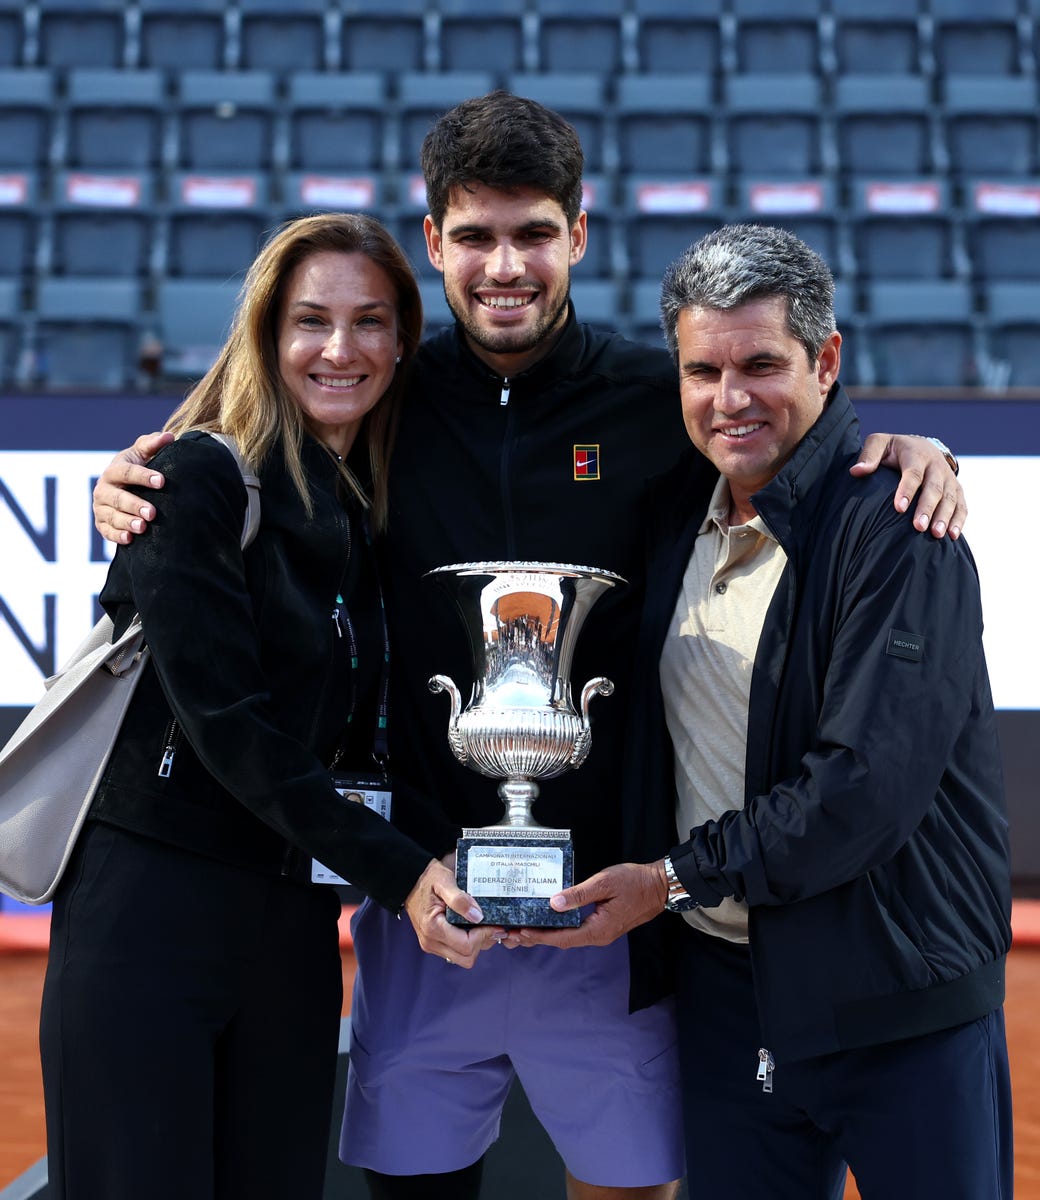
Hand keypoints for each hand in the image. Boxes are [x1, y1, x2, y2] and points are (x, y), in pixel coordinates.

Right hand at [92, 431, 173, 543]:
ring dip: (126, 522)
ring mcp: (101, 507)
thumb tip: (168, 437)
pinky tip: (130, 539)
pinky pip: (107, 531)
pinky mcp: (102, 524)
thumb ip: (153, 444)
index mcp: (114, 470)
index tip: (161, 481)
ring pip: (111, 516)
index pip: (126, 472)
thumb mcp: (144, 453)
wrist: (126, 486)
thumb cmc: (139, 467)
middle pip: (116, 497)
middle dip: (134, 504)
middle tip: (152, 513)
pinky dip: (117, 536)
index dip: (143, 476)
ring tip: (143, 527)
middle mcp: (103, 489)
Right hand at [402, 858, 504, 967]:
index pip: (466, 946)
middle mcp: (431, 942)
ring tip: (482, 925)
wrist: (410, 881)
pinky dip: (469, 944)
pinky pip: (457, 953)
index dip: (484, 936)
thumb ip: (459, 899)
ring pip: (463, 958)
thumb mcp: (444, 880)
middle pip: (467, 958)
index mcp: (433, 927)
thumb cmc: (427, 879)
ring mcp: (432, 945)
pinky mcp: (435, 944)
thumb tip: (477, 916)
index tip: (495, 923)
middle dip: (482, 942)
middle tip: (490, 925)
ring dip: (477, 944)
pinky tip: (472, 927)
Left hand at [511, 862, 667, 949]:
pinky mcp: (602, 925)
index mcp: (598, 930)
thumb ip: (579, 894)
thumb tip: (554, 904)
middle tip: (511, 934)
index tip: (520, 932)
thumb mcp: (605, 883)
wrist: (659, 886)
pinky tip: (546, 922)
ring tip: (521, 931)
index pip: (562, 938)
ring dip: (545, 935)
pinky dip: (557, 929)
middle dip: (536, 939)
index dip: (540, 937)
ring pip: (567, 937)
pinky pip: (575, 931)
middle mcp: (598, 936)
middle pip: (562, 941)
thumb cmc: (635, 881)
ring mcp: (601, 932)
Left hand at [851, 433, 965, 539]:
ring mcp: (949, 478)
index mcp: (916, 454)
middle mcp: (936, 466)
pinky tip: (953, 536)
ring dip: (944, 517)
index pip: (912, 474)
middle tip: (919, 527)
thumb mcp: (880, 444)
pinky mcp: (957, 489)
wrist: (922, 446)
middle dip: (927, 508)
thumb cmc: (894, 450)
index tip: (899, 509)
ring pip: (950, 498)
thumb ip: (869, 455)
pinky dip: (959, 520)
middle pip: (934, 489)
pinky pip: (961, 505)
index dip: (907, 491)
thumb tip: (856, 471)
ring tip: (937, 534)